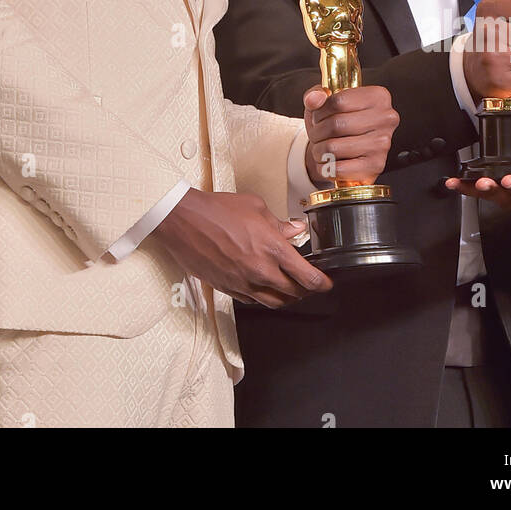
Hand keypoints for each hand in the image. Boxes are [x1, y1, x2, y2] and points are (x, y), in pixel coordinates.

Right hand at [150, 188, 332, 307]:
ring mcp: (243, 283)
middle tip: (309, 285)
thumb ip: (278, 223)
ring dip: (286, 298)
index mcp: (272, 248)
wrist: (184, 221)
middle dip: (306, 291)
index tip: (326, 284)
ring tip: (289, 289)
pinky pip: (253, 300)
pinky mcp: (228, 288)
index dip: (322, 284)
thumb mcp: (255, 206)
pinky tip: (263, 286)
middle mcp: (260, 270)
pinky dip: (263, 297)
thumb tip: (294, 230)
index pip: (307, 277)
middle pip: (294, 294)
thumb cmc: (217, 210)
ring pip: (274, 302)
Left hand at [302, 83, 398, 187]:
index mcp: (378, 96)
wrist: (346, 149)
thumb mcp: (324, 101)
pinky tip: (329, 162)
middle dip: (317, 132)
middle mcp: (386, 118)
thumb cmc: (337, 121)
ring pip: (334, 147)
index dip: (319, 112)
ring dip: (319, 151)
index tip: (317, 117)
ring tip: (321, 149)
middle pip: (336, 124)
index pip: (338, 102)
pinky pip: (339, 169)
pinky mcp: (376, 165)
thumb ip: (315, 94)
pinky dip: (326, 168)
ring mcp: (383, 143)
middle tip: (316, 135)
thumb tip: (313, 99)